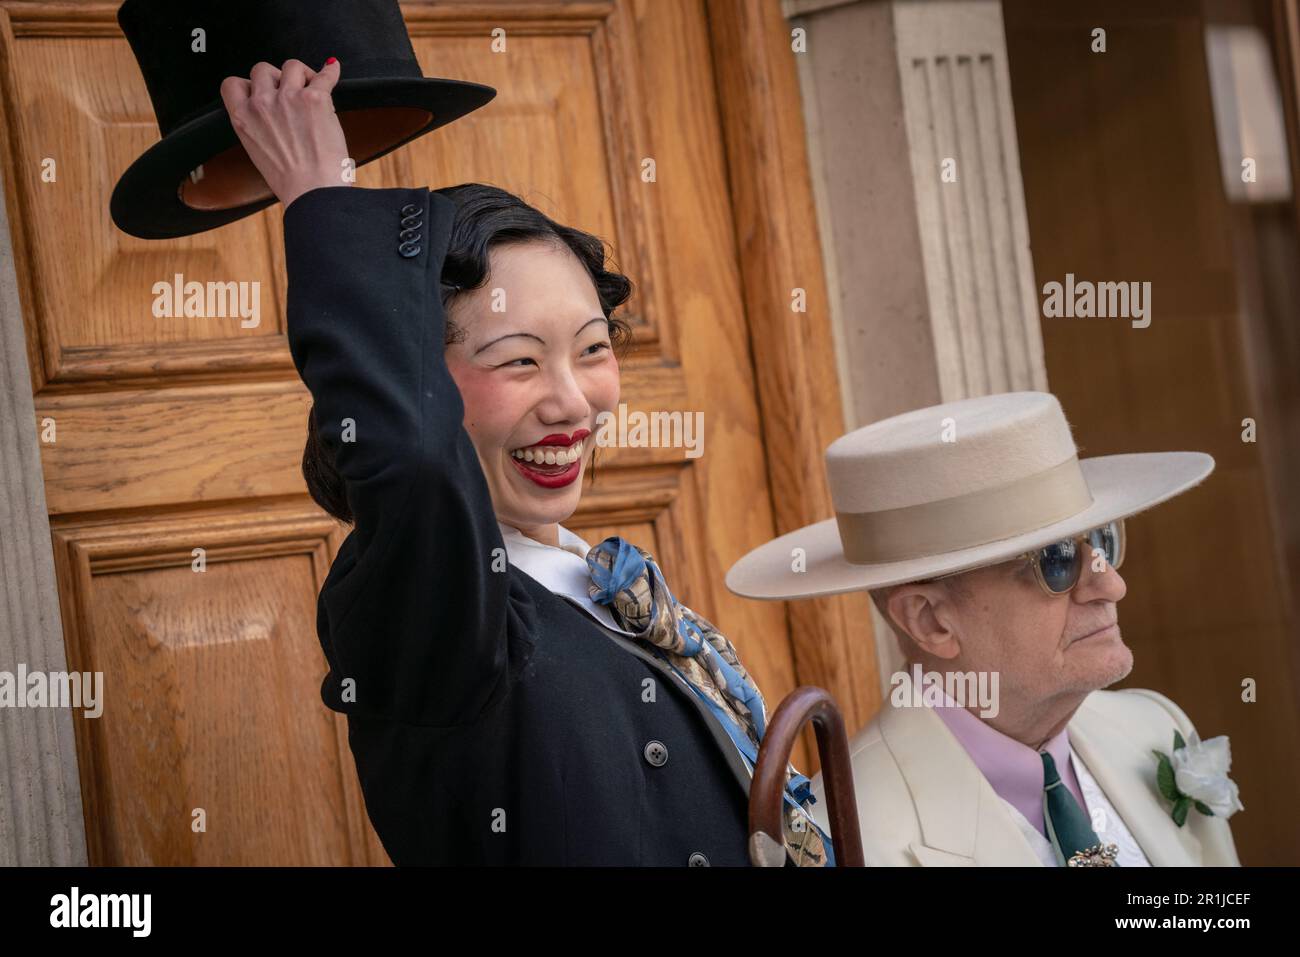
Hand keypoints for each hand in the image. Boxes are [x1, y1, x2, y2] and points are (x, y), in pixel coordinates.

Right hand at [220, 58, 350, 208]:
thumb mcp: (259, 152)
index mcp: (242, 119)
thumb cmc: (291, 181)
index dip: (249, 84)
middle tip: (291, 92)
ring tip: (312, 88)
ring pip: (292, 66)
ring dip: (303, 75)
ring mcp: (288, 98)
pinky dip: (330, 72)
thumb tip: (273, 115)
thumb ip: (259, 127)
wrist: (313, 192)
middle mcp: (261, 104)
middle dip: (277, 78)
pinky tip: (332, 70)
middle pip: (262, 69)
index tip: (262, 91)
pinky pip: (324, 75)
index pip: (232, 84)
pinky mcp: (315, 99)